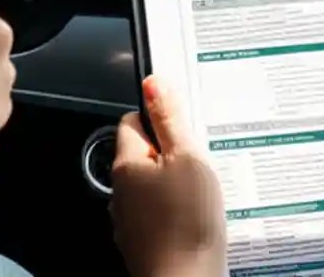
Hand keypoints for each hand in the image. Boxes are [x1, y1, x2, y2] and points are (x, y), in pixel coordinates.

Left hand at [111, 76, 226, 276]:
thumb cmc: (188, 224)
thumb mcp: (188, 159)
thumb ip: (170, 120)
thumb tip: (152, 82)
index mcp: (127, 164)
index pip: (133, 121)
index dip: (161, 120)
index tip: (186, 130)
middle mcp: (121, 190)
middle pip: (145, 154)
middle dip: (173, 155)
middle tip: (202, 165)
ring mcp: (130, 218)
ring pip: (153, 185)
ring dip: (176, 185)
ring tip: (203, 194)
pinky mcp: (144, 241)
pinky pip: (159, 213)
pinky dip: (176, 212)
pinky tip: (197, 219)